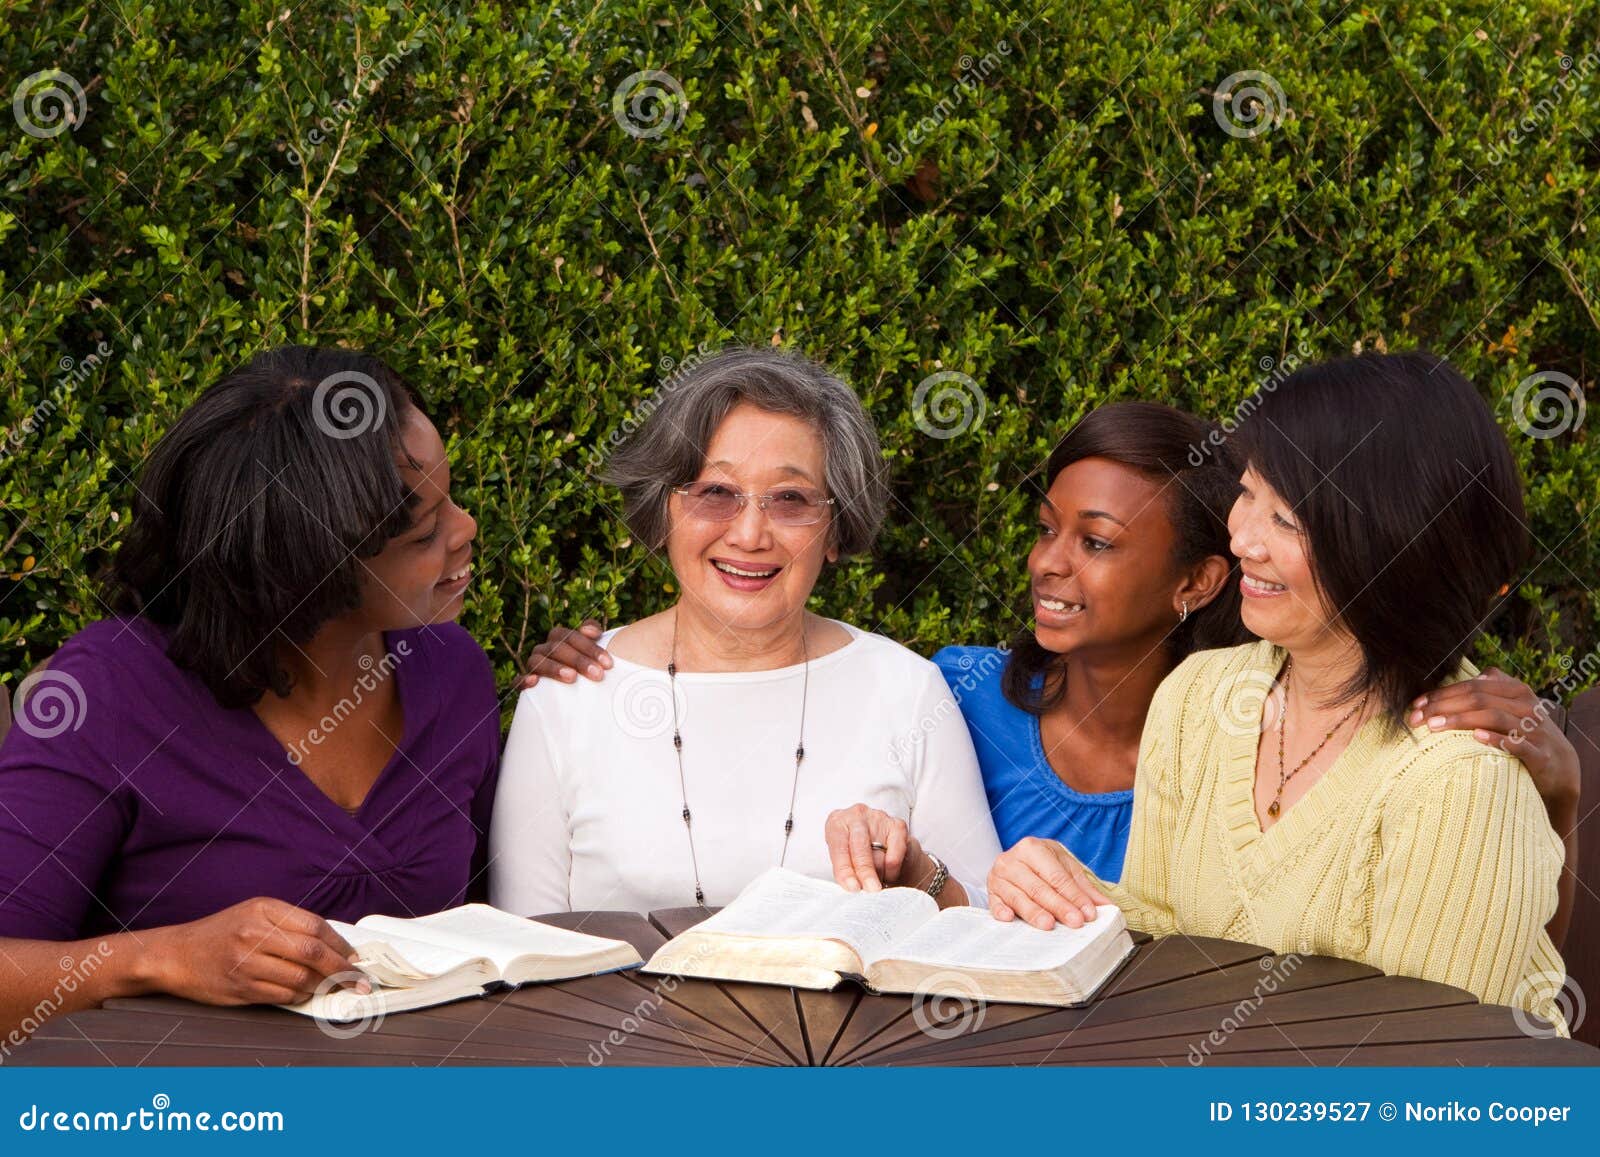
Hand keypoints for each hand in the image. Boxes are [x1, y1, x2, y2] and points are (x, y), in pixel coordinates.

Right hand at [147, 897, 369, 1005]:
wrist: (176, 954)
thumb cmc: (221, 933)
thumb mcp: (255, 914)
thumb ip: (291, 924)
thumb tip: (335, 944)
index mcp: (264, 910)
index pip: (315, 926)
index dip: (340, 945)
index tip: (354, 957)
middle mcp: (255, 934)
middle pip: (313, 953)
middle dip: (342, 969)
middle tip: (358, 980)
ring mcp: (246, 963)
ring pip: (301, 978)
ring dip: (322, 985)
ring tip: (331, 986)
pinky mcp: (241, 988)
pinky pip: (283, 996)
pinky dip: (300, 996)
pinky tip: (303, 992)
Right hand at [519, 620, 610, 688]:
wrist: (571, 696)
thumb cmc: (585, 669)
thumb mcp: (591, 653)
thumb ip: (593, 635)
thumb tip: (593, 632)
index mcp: (559, 639)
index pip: (571, 636)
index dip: (590, 647)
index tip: (608, 663)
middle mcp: (545, 649)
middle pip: (557, 648)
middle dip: (579, 660)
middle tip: (598, 674)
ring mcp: (533, 665)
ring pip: (538, 661)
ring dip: (555, 668)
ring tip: (572, 677)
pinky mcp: (523, 683)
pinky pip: (518, 680)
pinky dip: (524, 680)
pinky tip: (534, 682)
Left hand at [825, 803, 919, 892]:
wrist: (882, 843)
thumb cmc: (855, 853)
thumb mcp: (844, 858)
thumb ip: (847, 869)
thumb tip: (855, 886)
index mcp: (837, 822)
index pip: (839, 847)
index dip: (845, 869)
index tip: (852, 887)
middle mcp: (856, 815)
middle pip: (860, 847)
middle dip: (865, 872)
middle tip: (871, 889)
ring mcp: (878, 817)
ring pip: (879, 854)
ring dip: (879, 874)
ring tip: (876, 881)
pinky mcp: (898, 825)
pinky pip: (896, 854)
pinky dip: (892, 871)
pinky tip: (888, 874)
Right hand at [987, 837, 1109, 929]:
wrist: (1015, 861)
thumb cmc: (1042, 865)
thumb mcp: (1064, 867)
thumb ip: (1083, 887)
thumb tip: (1106, 906)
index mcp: (1032, 848)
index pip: (1057, 876)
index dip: (1074, 895)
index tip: (1088, 913)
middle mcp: (1012, 859)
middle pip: (1038, 887)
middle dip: (1058, 906)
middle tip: (1074, 922)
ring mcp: (998, 876)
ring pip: (1018, 896)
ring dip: (1033, 912)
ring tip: (1049, 925)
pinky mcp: (990, 891)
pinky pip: (994, 903)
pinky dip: (1001, 911)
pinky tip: (1009, 919)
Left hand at [1410, 668, 1580, 810]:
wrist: (1560, 767)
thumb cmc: (1525, 733)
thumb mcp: (1514, 707)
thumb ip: (1496, 688)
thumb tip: (1476, 674)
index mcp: (1516, 691)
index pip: (1472, 686)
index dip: (1442, 694)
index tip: (1415, 705)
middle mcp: (1525, 706)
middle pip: (1478, 699)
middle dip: (1443, 706)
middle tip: (1416, 718)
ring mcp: (1534, 729)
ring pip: (1494, 717)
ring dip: (1461, 720)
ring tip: (1435, 726)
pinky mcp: (1540, 754)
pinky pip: (1517, 744)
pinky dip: (1496, 739)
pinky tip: (1476, 737)